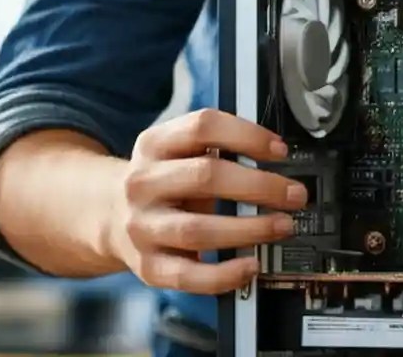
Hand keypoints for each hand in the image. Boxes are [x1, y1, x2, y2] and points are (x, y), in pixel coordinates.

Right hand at [108, 109, 306, 293]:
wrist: (109, 214)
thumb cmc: (162, 180)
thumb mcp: (176, 150)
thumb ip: (216, 147)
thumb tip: (275, 157)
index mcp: (154, 144)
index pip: (202, 127)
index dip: (247, 135)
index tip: (280, 150)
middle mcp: (143, 184)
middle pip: (205, 176)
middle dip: (259, 186)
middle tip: (294, 194)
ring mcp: (142, 227)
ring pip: (198, 229)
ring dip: (250, 229)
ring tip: (282, 226)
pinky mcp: (148, 266)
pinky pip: (188, 275)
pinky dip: (225, 274)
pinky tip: (251, 265)